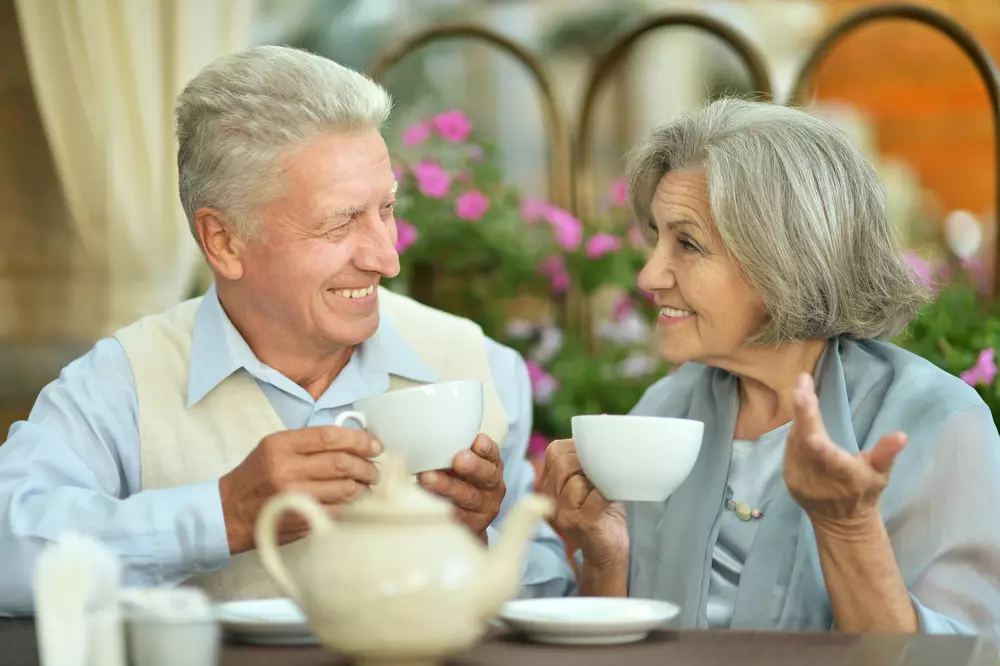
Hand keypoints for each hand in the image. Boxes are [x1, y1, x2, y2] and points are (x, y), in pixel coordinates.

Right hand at [219, 427, 381, 553]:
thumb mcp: (274, 448)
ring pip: (344, 488)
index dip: (359, 440)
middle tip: (374, 470)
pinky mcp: (299, 519)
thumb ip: (308, 443)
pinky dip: (351, 507)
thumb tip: (351, 442)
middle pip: (342, 463)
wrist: (229, 511)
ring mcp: (293, 496)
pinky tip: (353, 504)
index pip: (330, 436)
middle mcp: (287, 468)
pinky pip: (337, 511)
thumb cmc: (256, 477)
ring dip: (363, 488)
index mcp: (282, 445)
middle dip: (366, 467)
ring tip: (366, 487)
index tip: (374, 446)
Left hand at [419, 434, 504, 537]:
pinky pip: (455, 517)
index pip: (493, 454)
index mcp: (492, 466)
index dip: (487, 448)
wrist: (466, 518)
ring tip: (427, 478)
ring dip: (448, 487)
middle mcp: (493, 487)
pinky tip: (424, 500)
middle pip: (486, 476)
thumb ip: (453, 449)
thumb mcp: (462, 463)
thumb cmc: (459, 479)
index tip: (477, 441)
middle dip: (473, 467)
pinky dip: (439, 508)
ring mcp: (483, 509)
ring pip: (468, 497)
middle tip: (459, 459)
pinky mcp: (470, 527)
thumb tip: (422, 430)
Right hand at [541, 439, 627, 568]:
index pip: (555, 452)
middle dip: (588, 460)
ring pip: (577, 480)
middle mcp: (550, 498)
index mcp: (549, 484)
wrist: (608, 553)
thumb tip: (603, 420)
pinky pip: (594, 497)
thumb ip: (592, 458)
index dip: (577, 446)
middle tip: (606, 468)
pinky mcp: (581, 523)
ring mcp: (563, 512)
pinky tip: (613, 499)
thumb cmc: (603, 513)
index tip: (597, 451)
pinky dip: (607, 493)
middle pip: (563, 464)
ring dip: (599, 478)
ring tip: (609, 485)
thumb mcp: (593, 482)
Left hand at [784, 373, 906, 534]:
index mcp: (844, 476)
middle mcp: (817, 477)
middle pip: (806, 442)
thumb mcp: (880, 475)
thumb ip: (886, 454)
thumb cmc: (864, 492)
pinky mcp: (789, 476)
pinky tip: (799, 409)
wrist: (840, 521)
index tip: (813, 430)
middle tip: (803, 383)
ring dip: (798, 415)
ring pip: (795, 439)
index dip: (821, 447)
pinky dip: (795, 427)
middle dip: (803, 412)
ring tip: (803, 388)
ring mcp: (799, 477)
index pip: (830, 459)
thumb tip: (901, 435)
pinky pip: (790, 445)